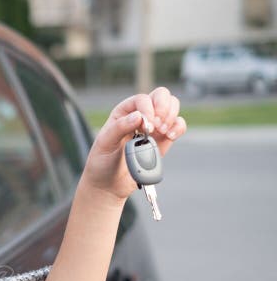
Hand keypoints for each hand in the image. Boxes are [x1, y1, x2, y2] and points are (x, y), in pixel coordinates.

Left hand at [81, 86, 186, 201]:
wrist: (109, 184)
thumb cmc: (102, 162)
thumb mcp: (105, 143)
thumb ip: (119, 128)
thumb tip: (139, 116)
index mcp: (123, 112)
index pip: (142, 99)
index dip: (147, 109)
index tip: (146, 127)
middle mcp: (140, 115)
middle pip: (161, 95)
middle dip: (164, 107)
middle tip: (156, 126)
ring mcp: (153, 127)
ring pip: (172, 107)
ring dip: (172, 116)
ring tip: (162, 132)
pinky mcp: (162, 141)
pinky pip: (178, 126)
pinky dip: (178, 128)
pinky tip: (170, 136)